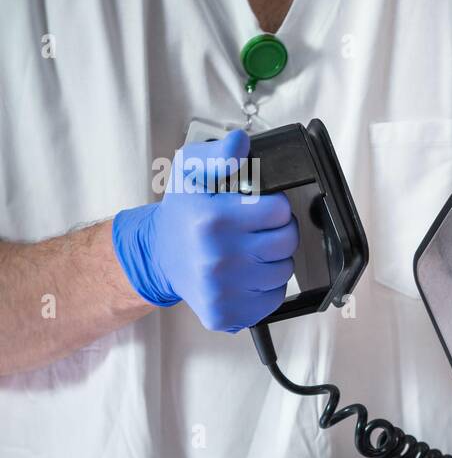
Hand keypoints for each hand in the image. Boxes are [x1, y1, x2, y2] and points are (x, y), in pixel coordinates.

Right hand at [112, 130, 297, 332]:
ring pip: (284, 270)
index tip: (258, 208)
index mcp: (212, 220)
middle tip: (255, 229)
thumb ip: (219, 154)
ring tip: (247, 251)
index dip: (273, 206)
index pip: (279, 211)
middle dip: (278, 231)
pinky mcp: (227, 314)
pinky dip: (266, 286)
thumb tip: (240, 143)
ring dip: (273, 259)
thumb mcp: (191, 171)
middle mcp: (217, 258)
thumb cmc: (182, 214)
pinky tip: (244, 274)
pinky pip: (274, 297)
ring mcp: (223, 290)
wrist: (157, 257)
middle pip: (287, 241)